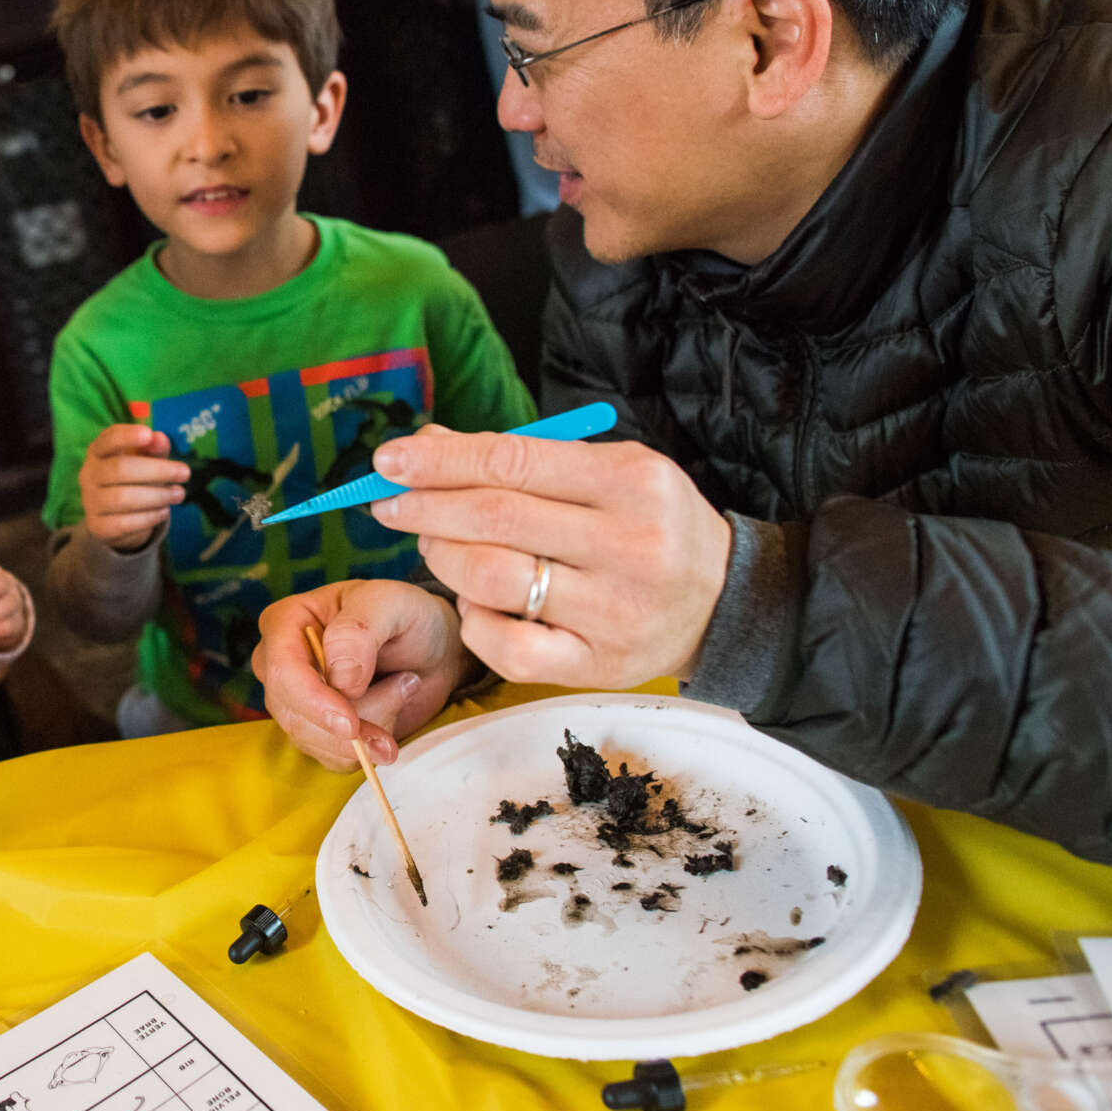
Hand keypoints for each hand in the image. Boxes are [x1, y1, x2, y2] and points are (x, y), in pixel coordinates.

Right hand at [79, 424, 186, 550]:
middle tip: (185, 473)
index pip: (107, 440)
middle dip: (157, 470)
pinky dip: (149, 517)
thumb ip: (154, 448)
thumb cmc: (135, 478)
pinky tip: (164, 511)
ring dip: (157, 496)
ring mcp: (90, 502)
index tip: (148, 434)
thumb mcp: (147, 459)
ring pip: (122, 498)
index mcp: (98, 452)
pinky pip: (124, 523)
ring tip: (179, 494)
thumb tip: (159, 438)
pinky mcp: (97, 526)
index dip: (126, 436)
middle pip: (119, 469)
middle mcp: (88, 475)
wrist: (117, 515)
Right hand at [251, 580, 465, 770]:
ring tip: (404, 686)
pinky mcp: (317, 732)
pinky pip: (333, 758)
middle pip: (295, 714)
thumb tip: (338, 679)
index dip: (313, 701)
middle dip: (355, 717)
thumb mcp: (391, 604)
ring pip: (317, 741)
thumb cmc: (405, 616)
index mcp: (285, 623)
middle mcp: (280, 665)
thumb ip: (359, 631)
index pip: (281, 670)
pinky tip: (392, 717)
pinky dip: (369, 747)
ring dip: (372, 727)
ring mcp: (295, 703)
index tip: (351, 724)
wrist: (429, 649)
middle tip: (405, 687)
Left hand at [369, 426, 731, 688]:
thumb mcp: (604, 471)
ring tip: (432, 545)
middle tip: (390, 502)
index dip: (440, 461)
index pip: (513, 462)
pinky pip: (508, 648)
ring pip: (492, 581)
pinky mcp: (600, 665)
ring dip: (442, 558)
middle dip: (426, 508)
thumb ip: (520, 458)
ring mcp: (616, 611)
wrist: (723, 600)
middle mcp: (629, 545)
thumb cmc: (646, 523)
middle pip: (495, 520)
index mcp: (631, 481)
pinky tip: (475, 602)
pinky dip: (474, 620)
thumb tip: (427, 445)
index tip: (388, 459)